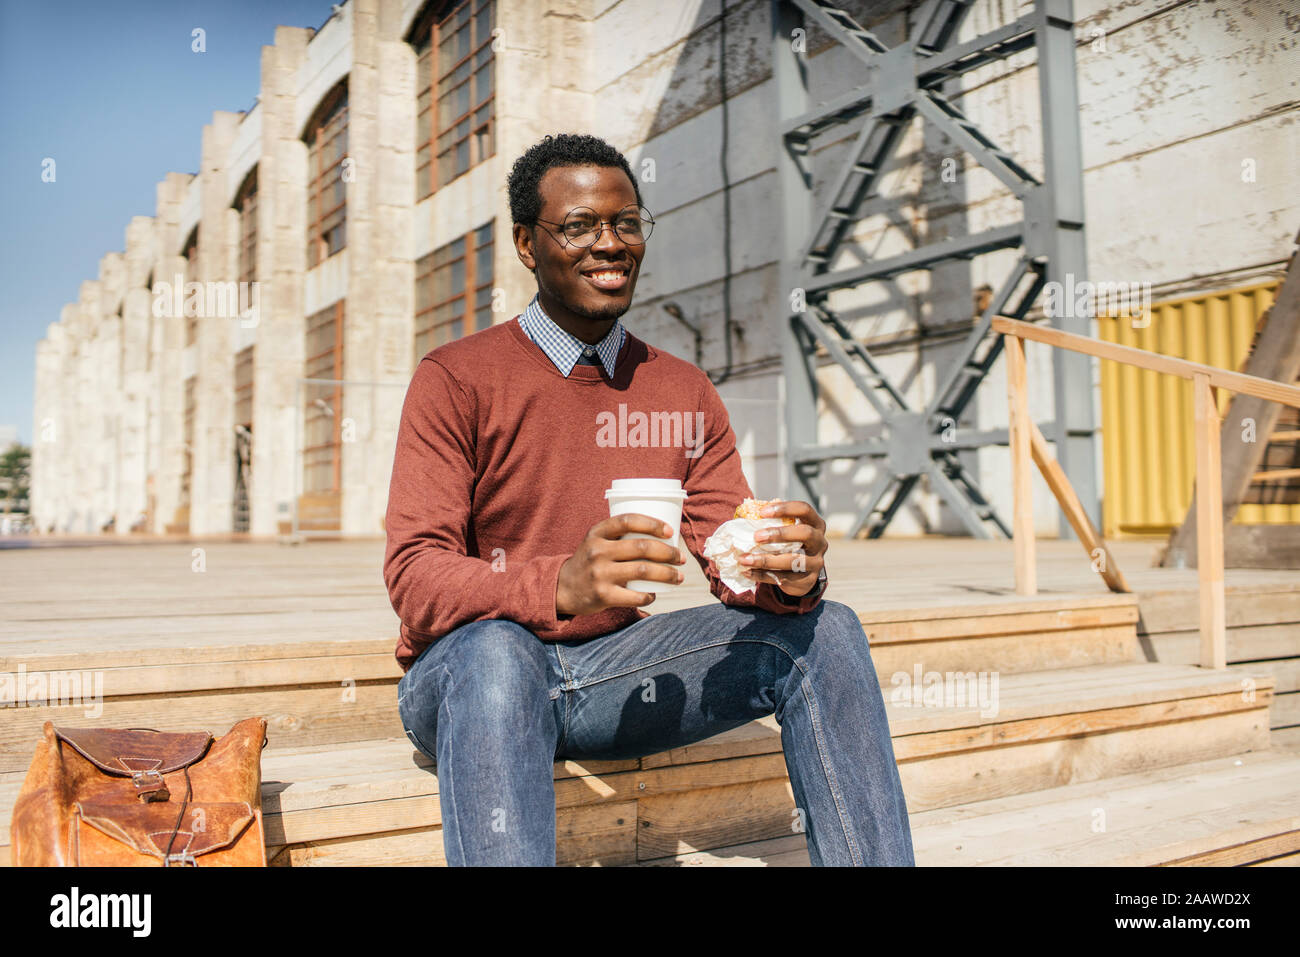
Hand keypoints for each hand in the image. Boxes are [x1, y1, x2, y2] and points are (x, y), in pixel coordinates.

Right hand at [556, 513, 687, 616]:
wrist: (563, 588)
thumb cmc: (590, 561)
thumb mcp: (596, 541)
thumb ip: (619, 534)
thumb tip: (662, 533)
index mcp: (597, 533)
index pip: (628, 520)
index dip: (652, 524)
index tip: (670, 531)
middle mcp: (597, 551)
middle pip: (641, 547)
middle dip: (668, 553)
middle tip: (681, 558)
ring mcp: (599, 574)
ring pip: (642, 570)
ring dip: (667, 574)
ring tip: (679, 576)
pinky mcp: (602, 595)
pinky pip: (634, 596)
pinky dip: (650, 596)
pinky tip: (656, 594)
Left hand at [740, 500, 826, 597]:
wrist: (802, 574)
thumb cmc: (789, 545)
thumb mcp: (786, 532)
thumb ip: (772, 522)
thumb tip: (746, 512)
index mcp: (815, 524)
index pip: (804, 510)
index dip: (784, 508)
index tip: (761, 512)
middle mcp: (820, 542)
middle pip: (805, 533)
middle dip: (779, 534)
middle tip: (756, 536)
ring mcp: (816, 562)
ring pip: (793, 561)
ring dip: (765, 560)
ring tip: (744, 559)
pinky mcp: (807, 581)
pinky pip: (784, 578)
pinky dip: (763, 575)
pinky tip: (747, 572)